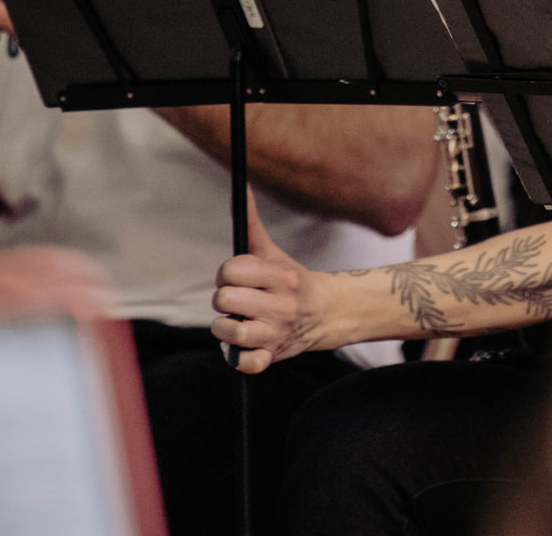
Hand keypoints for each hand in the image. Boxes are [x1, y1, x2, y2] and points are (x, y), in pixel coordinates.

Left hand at [209, 192, 337, 373]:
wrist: (326, 314)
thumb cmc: (290, 282)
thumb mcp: (274, 253)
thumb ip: (251, 223)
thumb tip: (241, 187)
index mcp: (282, 277)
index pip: (231, 271)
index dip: (227, 274)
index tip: (239, 277)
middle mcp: (282, 306)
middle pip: (224, 299)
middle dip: (225, 298)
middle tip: (238, 299)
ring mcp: (277, 333)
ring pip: (229, 330)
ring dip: (225, 327)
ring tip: (238, 321)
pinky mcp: (271, 357)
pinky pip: (245, 363)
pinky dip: (238, 358)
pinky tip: (242, 346)